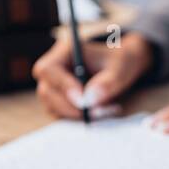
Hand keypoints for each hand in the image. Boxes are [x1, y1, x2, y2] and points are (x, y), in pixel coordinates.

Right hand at [31, 31, 154, 119]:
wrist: (122, 66)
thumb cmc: (120, 61)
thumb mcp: (120, 68)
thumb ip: (106, 83)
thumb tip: (89, 100)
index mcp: (65, 50)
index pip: (49, 69)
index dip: (63, 86)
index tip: (82, 100)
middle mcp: (55, 66)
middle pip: (46, 90)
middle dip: (68, 106)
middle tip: (94, 113)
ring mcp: (54, 84)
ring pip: (51, 105)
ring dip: (74, 114)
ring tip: (103, 111)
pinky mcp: (59, 99)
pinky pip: (60, 113)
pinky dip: (77, 118)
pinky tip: (98, 112)